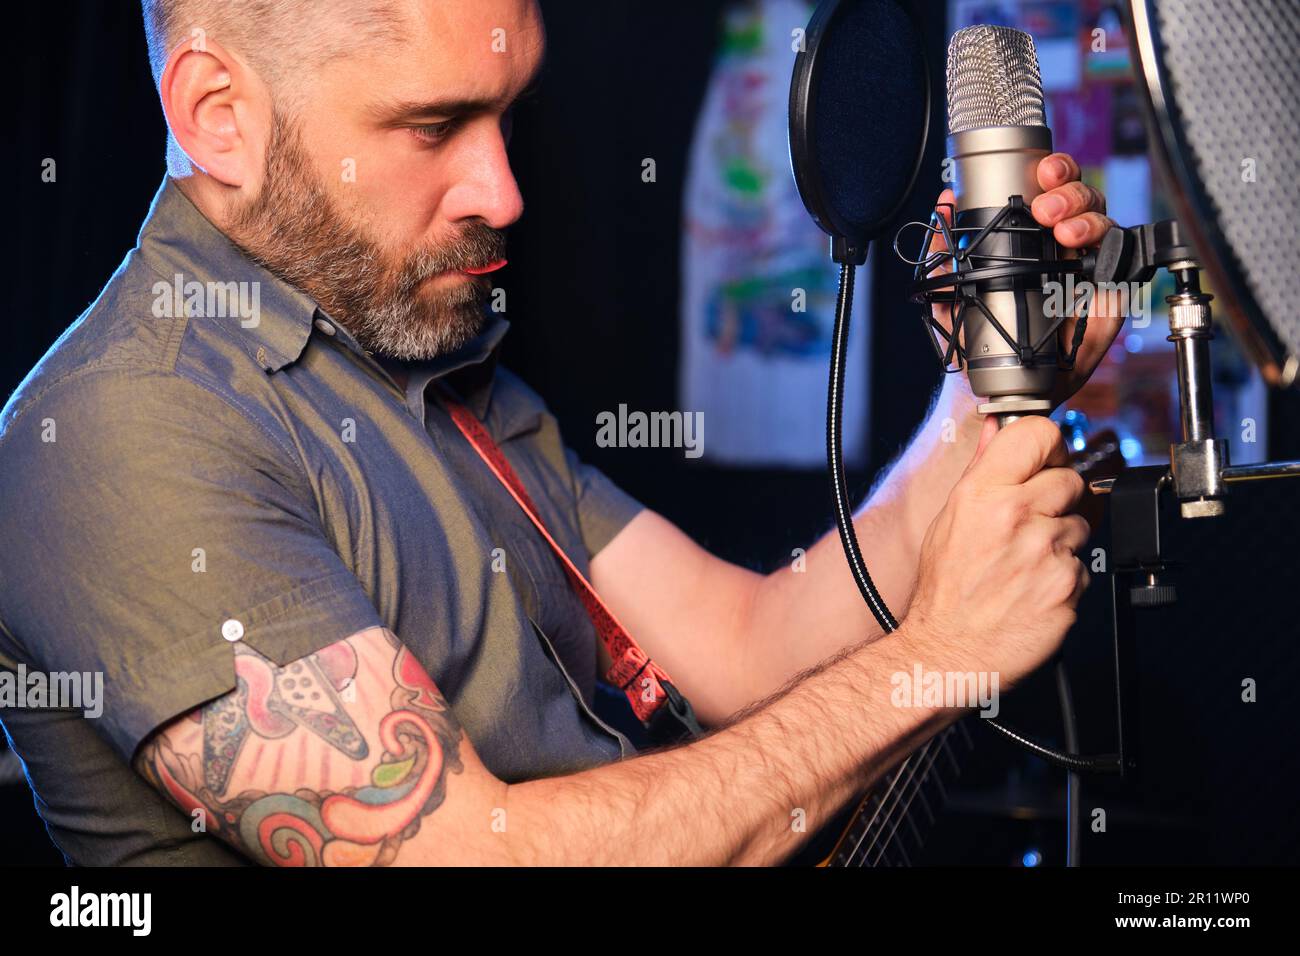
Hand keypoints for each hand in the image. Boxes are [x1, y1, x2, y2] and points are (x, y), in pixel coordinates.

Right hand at [905, 415, 1090, 689]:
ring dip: (1062, 541)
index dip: (1050, 446)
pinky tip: (1035, 587)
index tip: (1046, 460)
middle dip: (1057, 500)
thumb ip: (981, 471)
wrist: (949, 651)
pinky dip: (1065, 576)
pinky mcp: (1068, 584)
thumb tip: (996, 430)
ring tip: (1026, 563)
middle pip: (1072, 479)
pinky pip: (1083, 565)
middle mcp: (1016, 516)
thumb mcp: (950, 520)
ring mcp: (1045, 550)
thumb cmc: (945, 591)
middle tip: (1029, 525)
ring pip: (1081, 524)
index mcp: (982, 494)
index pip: (1039, 434)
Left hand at [926, 152, 1123, 408]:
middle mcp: (1064, 244)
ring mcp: (1087, 268)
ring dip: (1087, 219)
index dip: (1054, 171)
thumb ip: (946, 249)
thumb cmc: (976, 334)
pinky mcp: (1107, 296)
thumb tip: (944, 203)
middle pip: (1083, 197)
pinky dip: (1111, 253)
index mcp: (1031, 234)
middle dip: (1069, 192)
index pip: (1051, 189)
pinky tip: (1090, 256)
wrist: (995, 384)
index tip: (1041, 172)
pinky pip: (1120, 265)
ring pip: (1103, 223)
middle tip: (1045, 210)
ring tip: (1064, 234)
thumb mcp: (950, 289)